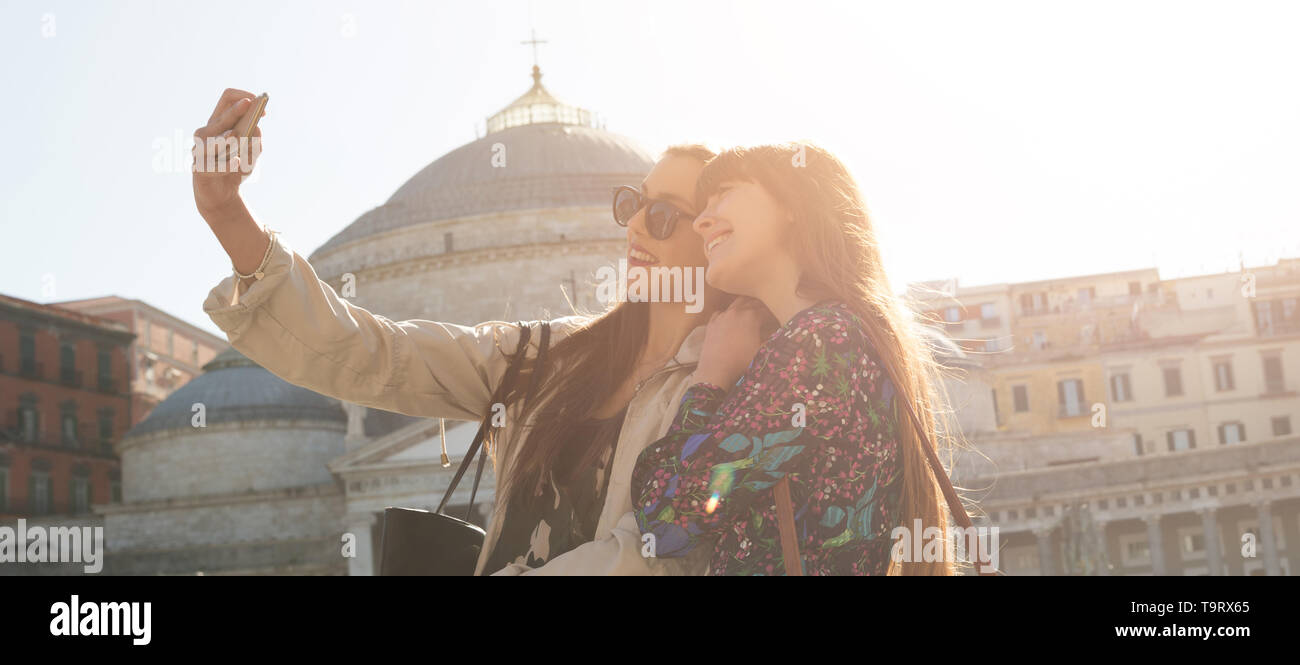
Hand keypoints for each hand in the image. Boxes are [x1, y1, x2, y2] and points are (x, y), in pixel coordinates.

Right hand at [192, 88, 265, 219]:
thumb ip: (255, 140)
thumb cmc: (236, 168)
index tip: (257, 102)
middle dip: (235, 112)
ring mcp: (199, 151)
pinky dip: (228, 165)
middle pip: (221, 119)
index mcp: (218, 124)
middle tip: (249, 105)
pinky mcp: (199, 169)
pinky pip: (214, 165)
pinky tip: (237, 162)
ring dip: (228, 141)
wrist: (222, 196)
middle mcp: (205, 133)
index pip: (226, 99)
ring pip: (213, 141)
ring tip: (236, 137)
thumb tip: (256, 129)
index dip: (242, 96)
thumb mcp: (251, 153)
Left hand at [694, 297, 770, 387]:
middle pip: (751, 302)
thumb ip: (771, 337)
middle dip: (759, 307)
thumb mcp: (762, 350)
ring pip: (736, 303)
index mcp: (751, 316)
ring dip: (744, 307)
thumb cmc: (742, 362)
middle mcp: (736, 311)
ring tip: (750, 316)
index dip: (772, 315)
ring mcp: (722, 316)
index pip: (766, 310)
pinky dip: (728, 314)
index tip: (776, 321)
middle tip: (765, 315)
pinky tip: (730, 321)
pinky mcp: (712, 323)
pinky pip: (721, 312)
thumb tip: (778, 332)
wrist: (717, 371)